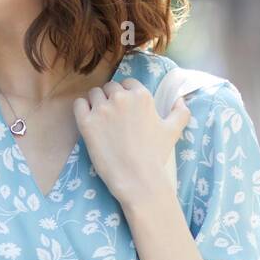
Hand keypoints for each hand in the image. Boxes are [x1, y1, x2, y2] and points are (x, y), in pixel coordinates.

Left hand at [73, 78, 190, 206]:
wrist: (137, 176)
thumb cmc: (155, 155)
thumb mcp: (173, 131)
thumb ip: (180, 112)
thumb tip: (180, 99)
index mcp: (141, 95)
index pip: (127, 82)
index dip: (126, 94)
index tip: (126, 109)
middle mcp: (120, 97)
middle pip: (110, 87)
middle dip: (111, 98)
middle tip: (113, 117)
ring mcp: (102, 109)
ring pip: (94, 93)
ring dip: (96, 102)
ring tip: (101, 119)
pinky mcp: (86, 121)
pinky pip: (78, 104)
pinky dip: (82, 108)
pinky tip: (88, 120)